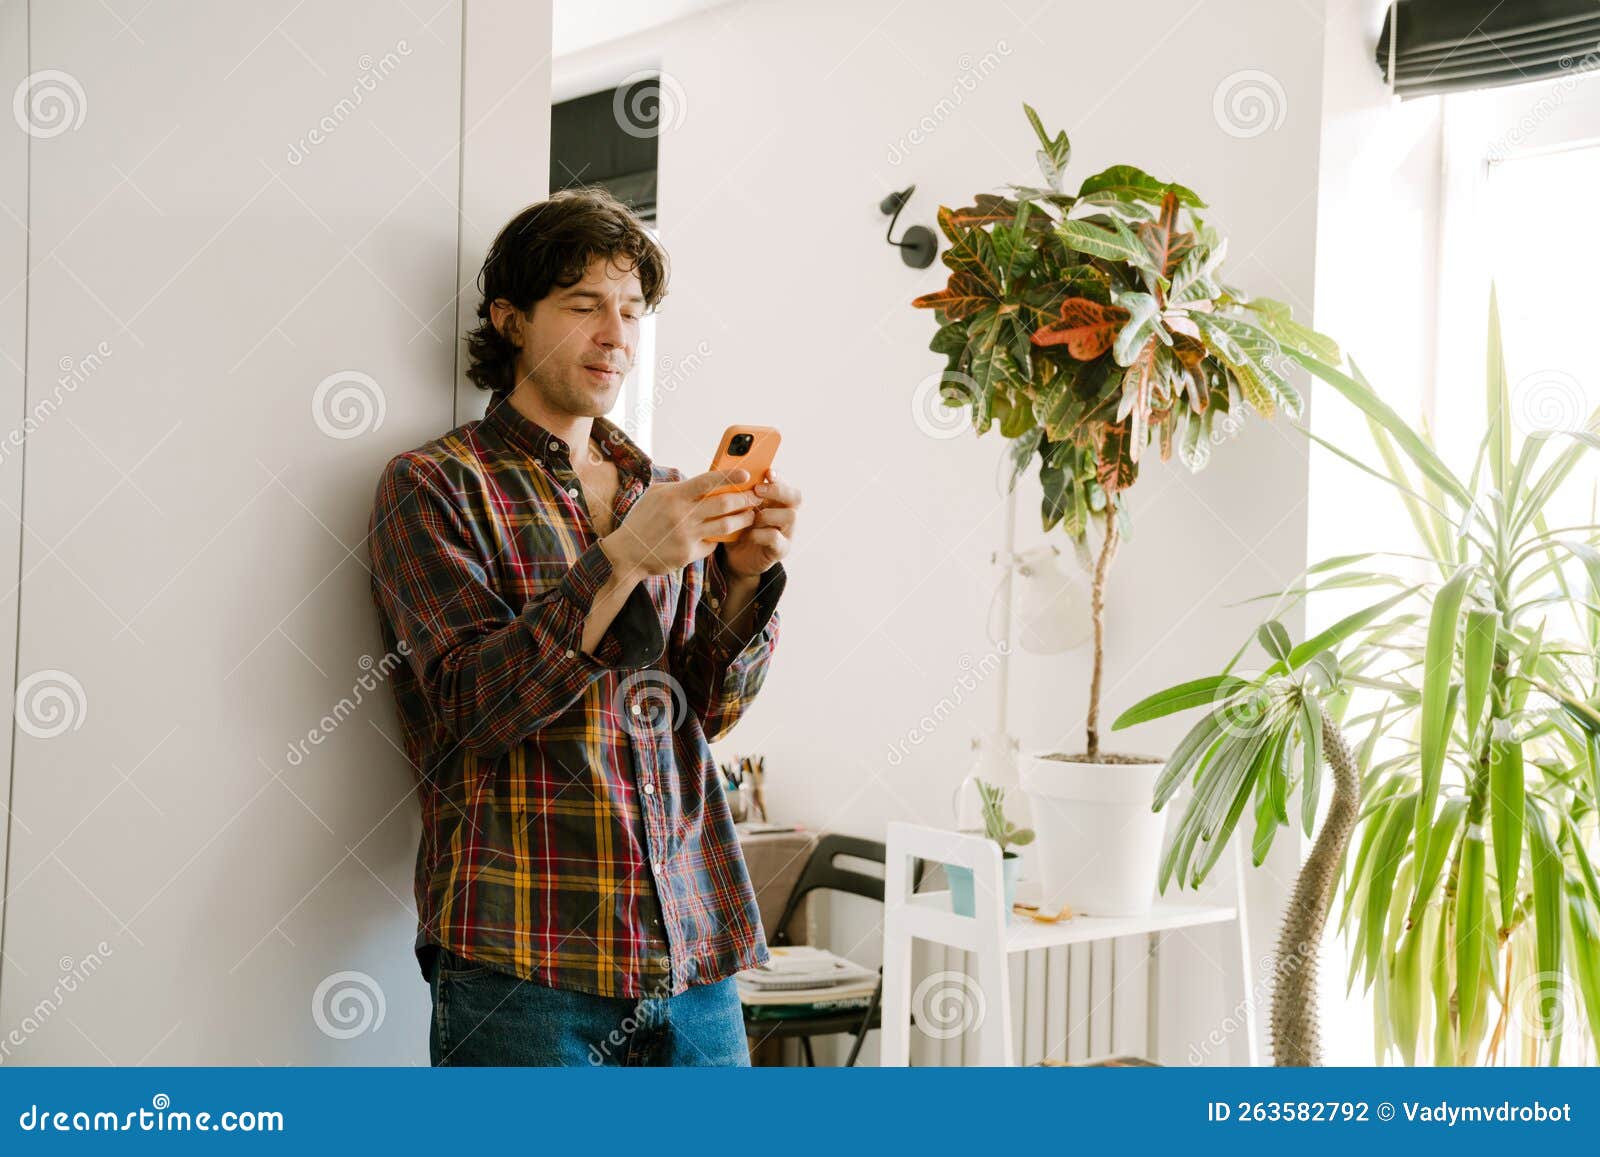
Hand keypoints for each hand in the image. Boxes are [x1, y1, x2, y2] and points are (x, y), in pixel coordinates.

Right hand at [600, 468, 760, 578]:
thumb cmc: (642, 520)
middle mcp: (682, 515)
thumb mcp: (656, 495)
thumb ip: (681, 488)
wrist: (627, 553)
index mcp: (674, 495)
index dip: (730, 475)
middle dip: (745, 499)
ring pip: (726, 526)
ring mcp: (686, 536)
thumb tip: (709, 481)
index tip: (747, 472)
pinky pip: (714, 543)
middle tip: (756, 496)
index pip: (708, 480)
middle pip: (725, 504)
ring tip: (750, 515)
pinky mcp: (689, 553)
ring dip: (743, 520)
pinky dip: (721, 538)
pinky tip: (725, 534)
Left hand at [719, 470, 798, 578]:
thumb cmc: (738, 528)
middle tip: (758, 490)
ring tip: (753, 517)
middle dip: (778, 490)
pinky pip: (776, 537)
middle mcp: (787, 514)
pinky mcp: (781, 549)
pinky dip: (761, 534)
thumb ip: (741, 493)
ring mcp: (787, 533)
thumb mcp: (738, 508)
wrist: (735, 557)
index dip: (779, 477)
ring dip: (768, 513)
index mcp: (778, 501)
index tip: (767, 472)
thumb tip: (732, 474)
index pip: (786, 483)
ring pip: (790, 516)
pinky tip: (749, 534)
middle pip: (796, 497)